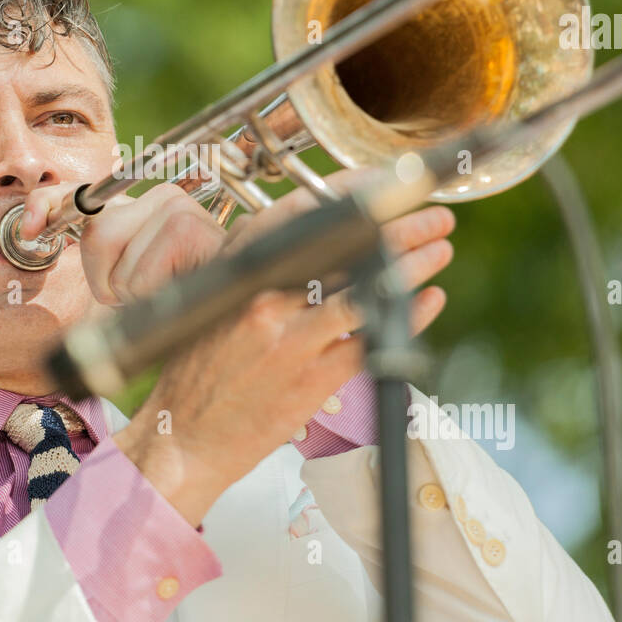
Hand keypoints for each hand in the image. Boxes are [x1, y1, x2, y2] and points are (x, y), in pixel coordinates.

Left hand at [18, 181, 226, 305]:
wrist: (227, 326)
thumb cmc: (173, 302)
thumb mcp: (123, 275)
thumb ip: (92, 245)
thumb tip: (33, 227)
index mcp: (146, 204)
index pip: (84, 190)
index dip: (49, 203)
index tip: (29, 229)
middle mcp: (165, 197)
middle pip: (96, 233)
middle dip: (106, 276)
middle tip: (140, 289)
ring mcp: (179, 210)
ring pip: (113, 259)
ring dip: (129, 292)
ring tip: (162, 291)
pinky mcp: (188, 231)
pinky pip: (135, 278)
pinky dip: (145, 298)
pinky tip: (175, 290)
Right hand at [102, 169, 454, 526]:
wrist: (183, 437)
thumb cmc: (199, 375)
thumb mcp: (214, 305)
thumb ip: (257, 273)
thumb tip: (304, 242)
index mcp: (238, 273)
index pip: (301, 215)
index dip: (350, 193)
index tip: (383, 184)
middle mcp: (263, 298)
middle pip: (343, 248)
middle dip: (396, 226)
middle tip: (431, 217)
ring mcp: (290, 337)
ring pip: (364, 289)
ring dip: (410, 266)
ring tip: (438, 250)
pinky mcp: (312, 377)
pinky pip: (370, 339)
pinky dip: (404, 317)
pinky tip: (426, 300)